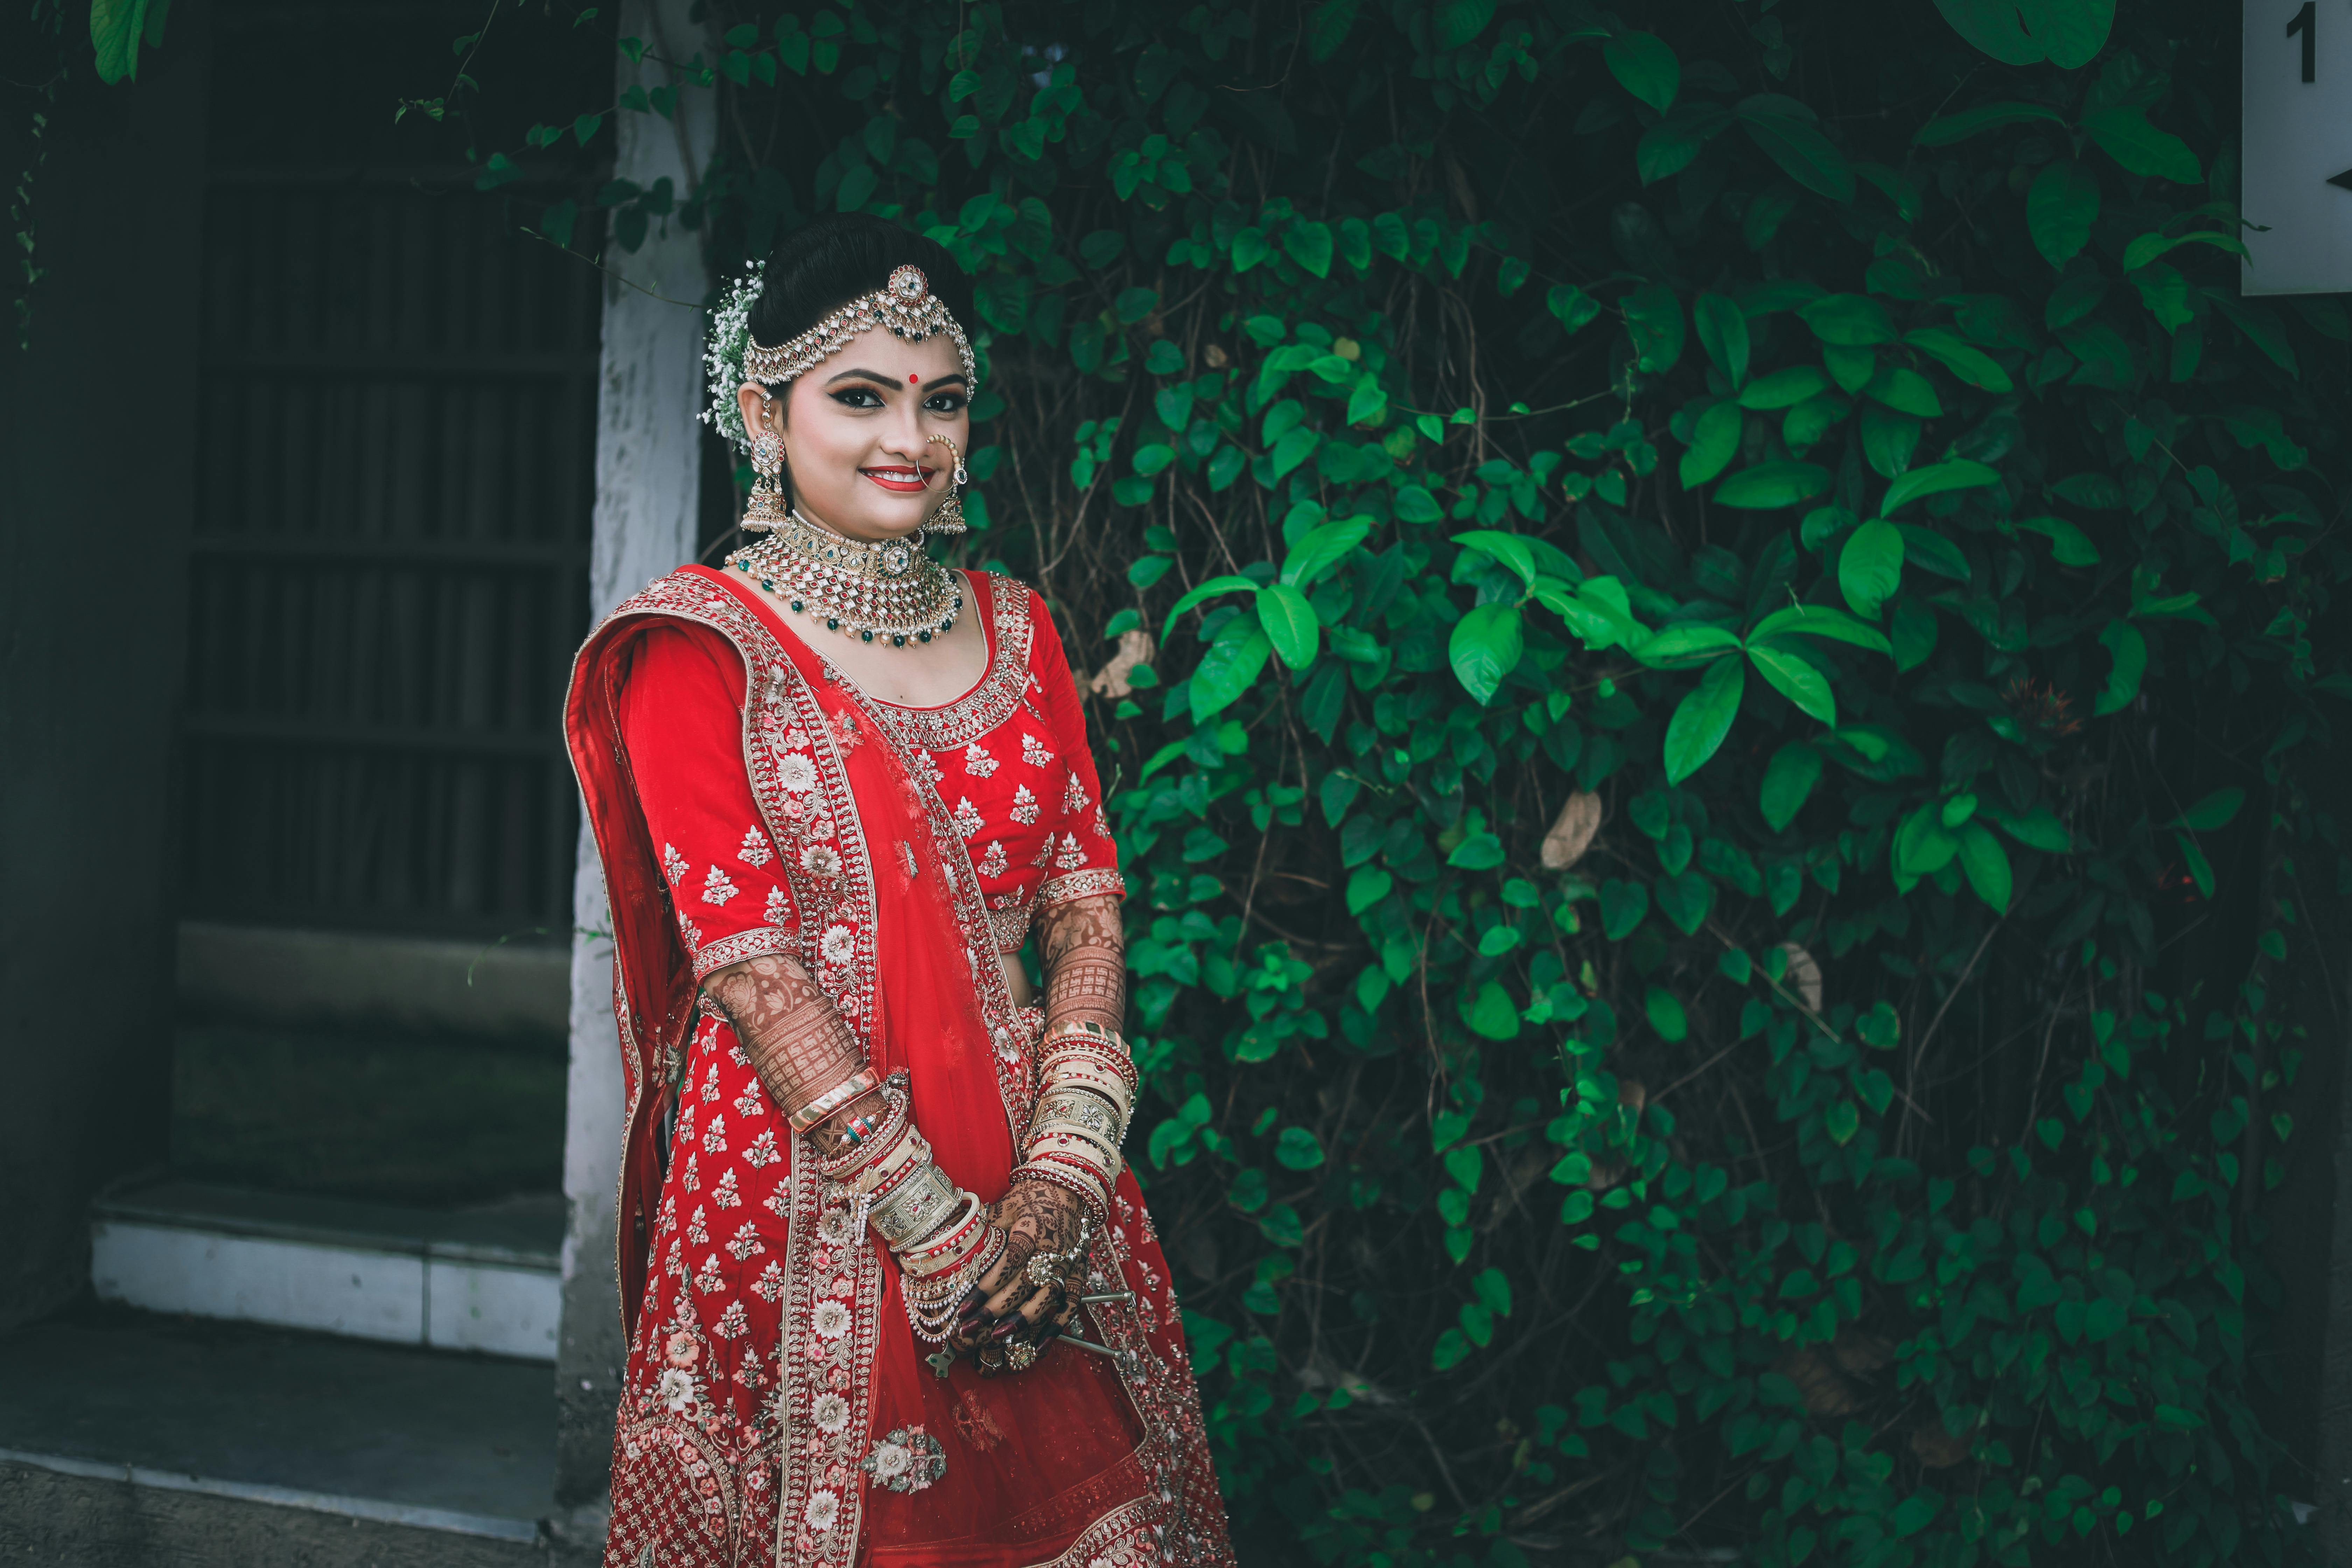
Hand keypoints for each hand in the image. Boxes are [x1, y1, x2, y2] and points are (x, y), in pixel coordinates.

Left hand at [944, 1177, 1088, 1368]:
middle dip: (995, 1310)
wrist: (1067, 1189)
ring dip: (1021, 1321)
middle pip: (1024, 1285)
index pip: (1009, 1262)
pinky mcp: (1079, 1275)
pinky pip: (1070, 1307)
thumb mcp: (1002, 1207)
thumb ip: (980, 1229)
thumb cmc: (1028, 1198)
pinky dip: (1055, 1329)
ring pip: (1047, 1299)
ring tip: (996, 1337)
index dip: (986, 1287)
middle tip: (969, 1329)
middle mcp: (1053, 1249)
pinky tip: (1037, 1349)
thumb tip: (944, 1246)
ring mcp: (1068, 1264)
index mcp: (1031, 1229)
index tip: (964, 1306)